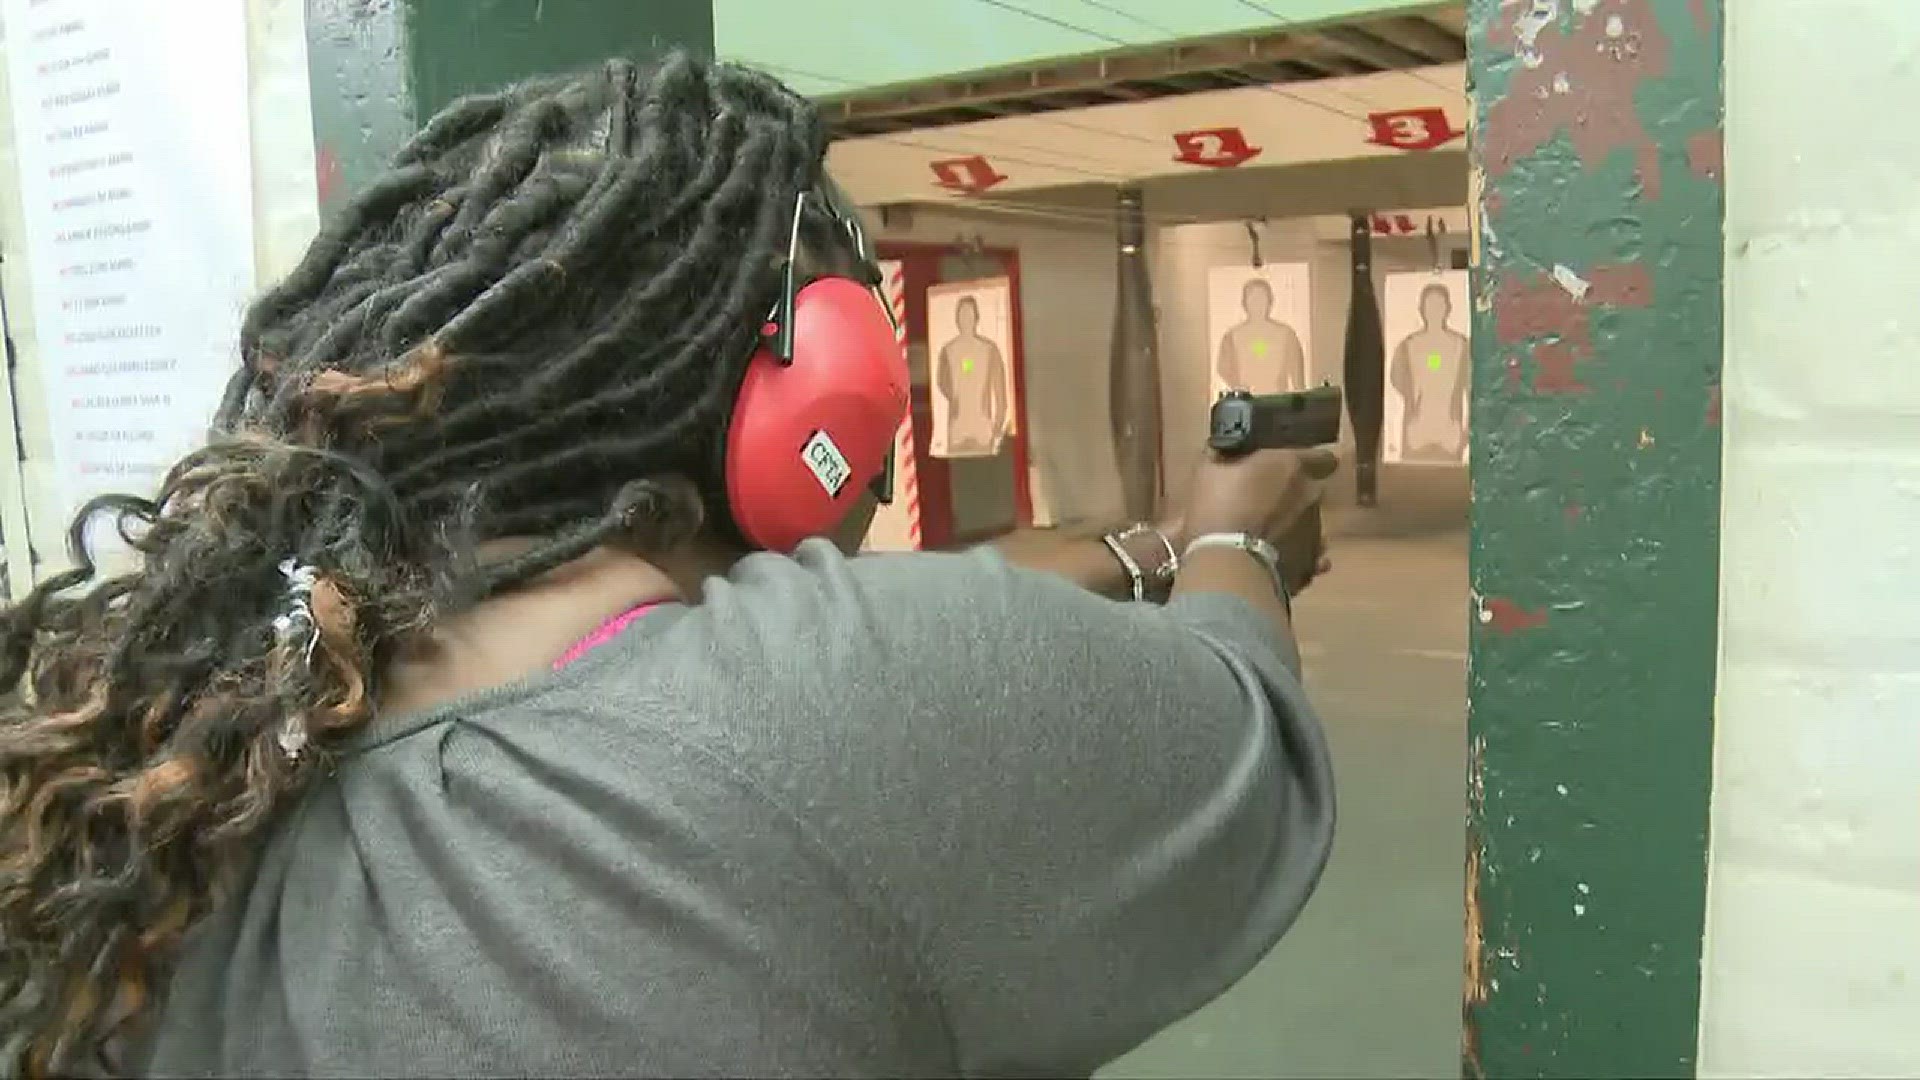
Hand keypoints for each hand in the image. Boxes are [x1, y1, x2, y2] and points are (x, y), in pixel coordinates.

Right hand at [1168, 447, 1338, 592]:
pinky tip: (1281, 561)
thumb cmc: (1217, 506)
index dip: (1311, 459)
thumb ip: (1226, 454)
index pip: (1322, 456)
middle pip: (1312, 491)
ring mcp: (1315, 531)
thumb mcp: (1210, 469)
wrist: (1226, 562)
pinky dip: (1299, 557)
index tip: (1295, 465)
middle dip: (1295, 494)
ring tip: (1268, 537)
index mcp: (1292, 466)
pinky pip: (1310, 557)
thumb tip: (1228, 446)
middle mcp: (1312, 496)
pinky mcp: (1310, 563)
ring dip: (1294, 526)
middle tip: (1269, 502)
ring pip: (1310, 524)